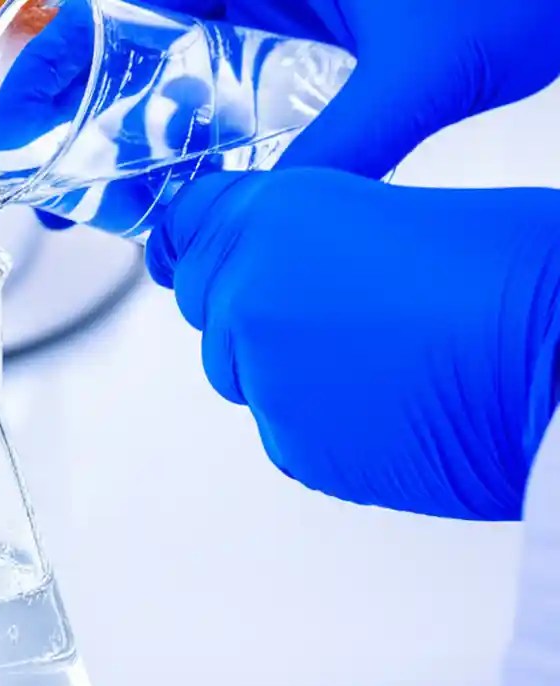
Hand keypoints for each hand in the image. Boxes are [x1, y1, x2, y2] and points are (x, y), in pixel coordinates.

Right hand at [0, 0, 559, 228]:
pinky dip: (187, 140)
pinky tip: (181, 192)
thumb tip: (275, 221)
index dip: (45, 62)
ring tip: (103, 207)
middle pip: (120, 44)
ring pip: (162, 74)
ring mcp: (269, 14)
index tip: (15, 127)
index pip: (110, 3)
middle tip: (52, 191)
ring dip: (126, 139)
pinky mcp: (295, 43)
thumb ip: (349, 142)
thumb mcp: (424, 67)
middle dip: (72, 117)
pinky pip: (215, 93)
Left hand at [145, 169, 559, 519]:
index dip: (217, 235)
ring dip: (283, 361)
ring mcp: (262, 377)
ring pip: (240, 368)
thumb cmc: (522, 273)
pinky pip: (282, 427)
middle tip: (333, 306)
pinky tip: (387, 405)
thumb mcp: (397, 210)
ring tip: (376, 357)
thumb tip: (295, 259)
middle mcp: (245, 294)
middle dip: (252, 299)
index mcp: (271, 215)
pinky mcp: (292, 448)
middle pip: (207, 299)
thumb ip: (314, 233)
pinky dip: (317, 419)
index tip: (234, 247)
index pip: (191, 221)